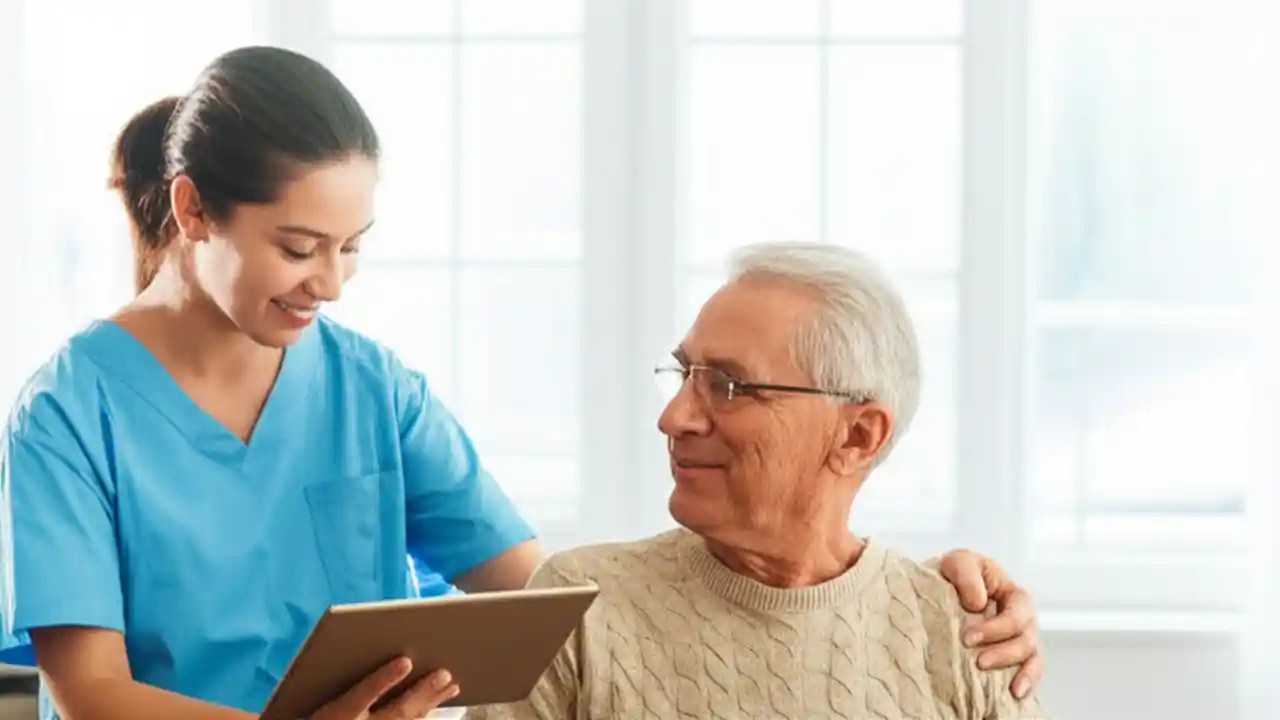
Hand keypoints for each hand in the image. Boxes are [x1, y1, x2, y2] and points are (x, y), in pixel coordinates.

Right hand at [311, 657, 458, 719]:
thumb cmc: (324, 711)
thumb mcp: (326, 696)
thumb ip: (346, 672)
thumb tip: (386, 653)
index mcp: (339, 714)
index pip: (362, 695)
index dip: (384, 679)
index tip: (405, 662)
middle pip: (396, 711)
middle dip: (422, 692)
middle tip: (444, 673)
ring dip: (431, 702)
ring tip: (451, 684)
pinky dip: (424, 713)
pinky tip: (438, 701)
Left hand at [938, 549, 1043, 699]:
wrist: (939, 588)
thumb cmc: (953, 574)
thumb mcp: (956, 563)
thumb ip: (967, 575)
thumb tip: (979, 604)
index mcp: (1013, 593)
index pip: (1018, 612)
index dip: (997, 628)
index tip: (968, 638)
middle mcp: (1022, 617)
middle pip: (1027, 639)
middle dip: (1005, 652)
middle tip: (979, 662)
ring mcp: (1018, 637)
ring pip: (1032, 657)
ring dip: (1021, 672)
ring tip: (1011, 689)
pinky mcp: (1010, 654)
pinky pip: (1028, 670)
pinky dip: (1027, 682)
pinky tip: (1017, 695)